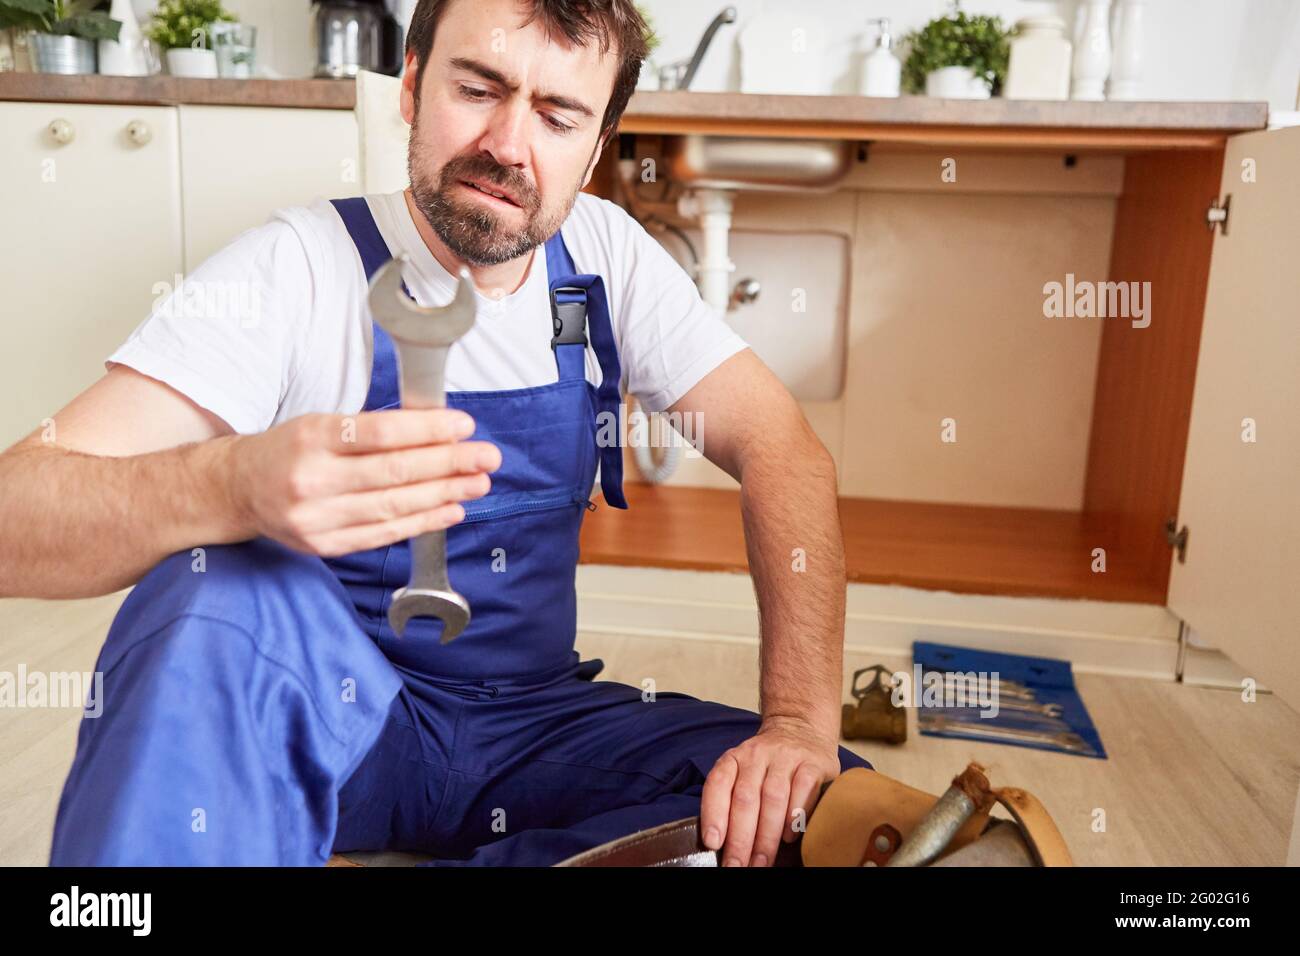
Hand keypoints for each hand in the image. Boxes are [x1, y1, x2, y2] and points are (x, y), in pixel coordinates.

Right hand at [229, 409, 499, 556]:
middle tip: (487, 457)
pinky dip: (422, 522)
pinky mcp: (324, 545)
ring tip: (478, 483)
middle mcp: (311, 479)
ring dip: (444, 494)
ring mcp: (316, 518)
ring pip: (393, 506)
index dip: (427, 430)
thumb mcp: (321, 423)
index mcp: (311, 437)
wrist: (238, 489)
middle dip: (448, 464)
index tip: (464, 426)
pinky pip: (383, 534)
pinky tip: (452, 510)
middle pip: (393, 472)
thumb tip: (439, 431)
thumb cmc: (291, 449)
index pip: (380, 433)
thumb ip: (373, 430)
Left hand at [699, 716, 841, 866]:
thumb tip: (723, 845)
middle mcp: (757, 755)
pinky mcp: (813, 763)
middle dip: (741, 838)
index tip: (713, 843)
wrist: (800, 728)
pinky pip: (804, 789)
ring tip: (762, 862)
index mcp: (734, 759)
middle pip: (746, 798)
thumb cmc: (767, 765)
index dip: (713, 814)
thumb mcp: (743, 772)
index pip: (718, 784)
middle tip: (738, 866)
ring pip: (773, 797)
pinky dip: (796, 815)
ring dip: (767, 835)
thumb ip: (732, 800)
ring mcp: (786, 757)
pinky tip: (789, 836)